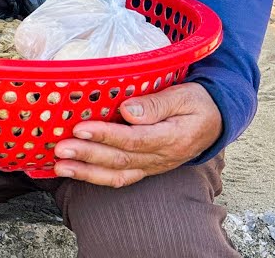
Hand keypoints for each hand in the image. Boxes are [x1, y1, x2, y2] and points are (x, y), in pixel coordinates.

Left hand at [51, 82, 221, 187]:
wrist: (215, 123)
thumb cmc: (198, 103)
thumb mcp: (186, 96)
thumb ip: (158, 103)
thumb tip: (128, 110)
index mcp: (172, 137)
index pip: (134, 139)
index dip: (106, 135)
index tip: (81, 128)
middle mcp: (161, 157)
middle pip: (120, 159)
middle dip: (87, 155)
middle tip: (60, 148)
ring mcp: (152, 166)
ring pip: (116, 173)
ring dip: (85, 171)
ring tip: (59, 165)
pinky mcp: (145, 168)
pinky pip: (119, 178)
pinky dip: (94, 177)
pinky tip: (73, 172)